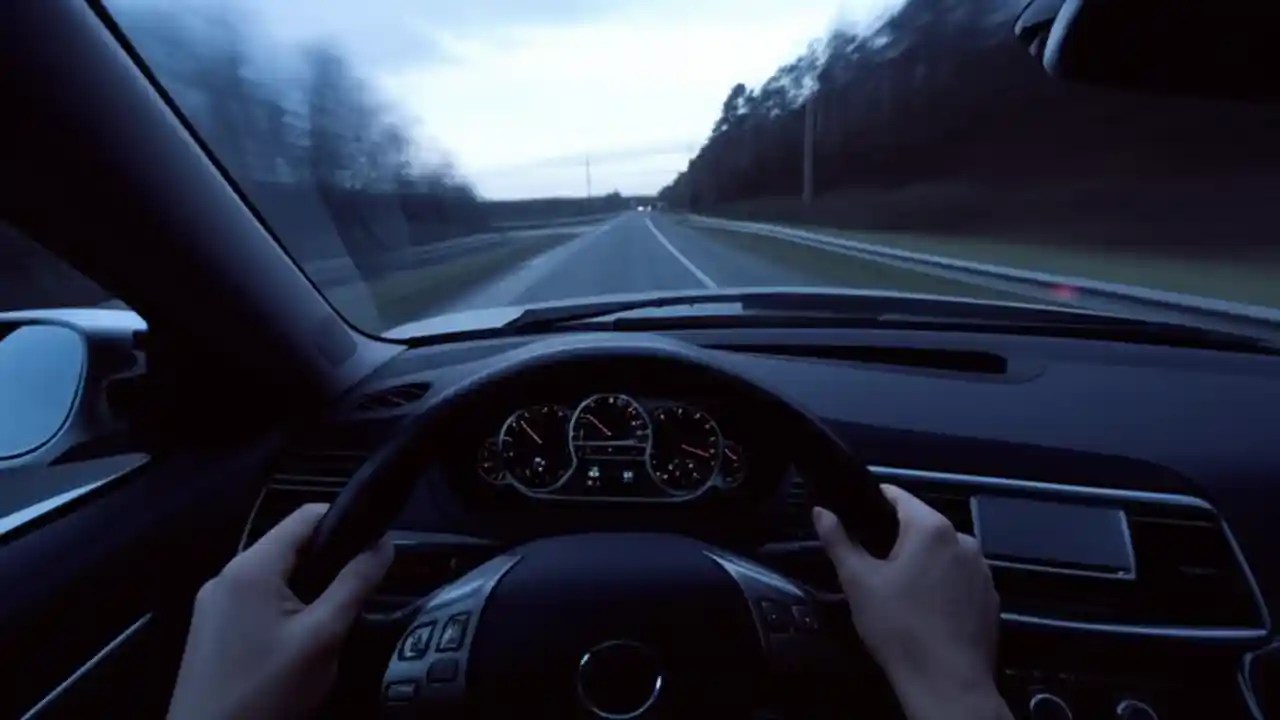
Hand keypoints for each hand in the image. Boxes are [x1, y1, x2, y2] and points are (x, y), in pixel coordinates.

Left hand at [168, 504, 393, 719]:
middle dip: (328, 561)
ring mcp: (213, 605)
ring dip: (308, 588)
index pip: (305, 516)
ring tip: (333, 620)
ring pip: (274, 577)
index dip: (346, 520)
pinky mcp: (211, 631)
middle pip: (289, 546)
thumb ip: (355, 584)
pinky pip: (256, 602)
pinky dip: (284, 609)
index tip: (376, 544)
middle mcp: (225, 576)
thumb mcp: (323, 636)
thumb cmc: (267, 691)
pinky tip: (300, 641)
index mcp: (251, 567)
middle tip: (360, 591)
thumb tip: (383, 545)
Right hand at [813, 485, 1009, 719]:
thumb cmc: (897, 626)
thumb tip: (822, 511)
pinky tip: (928, 609)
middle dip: (900, 538)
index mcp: (931, 528)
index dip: (877, 500)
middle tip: (875, 565)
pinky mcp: (991, 597)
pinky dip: (945, 584)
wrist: (946, 681)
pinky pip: (961, 579)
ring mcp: (983, 570)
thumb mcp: (858, 582)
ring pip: (945, 553)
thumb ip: (839, 541)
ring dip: (924, 562)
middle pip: (924, 526)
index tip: (859, 513)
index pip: (900, 496)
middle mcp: (964, 540)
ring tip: (902, 591)